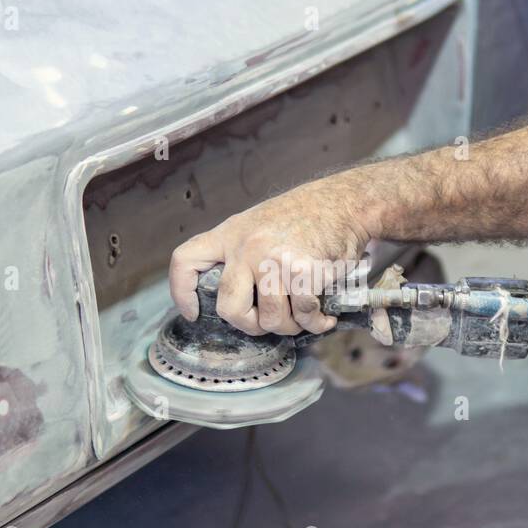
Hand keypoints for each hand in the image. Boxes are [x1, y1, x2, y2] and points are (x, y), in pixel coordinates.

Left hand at [169, 184, 371, 335]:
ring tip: (304, 315)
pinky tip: (322, 317)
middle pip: (229, 307)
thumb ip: (242, 253)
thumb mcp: (260, 224)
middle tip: (268, 323)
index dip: (182, 293)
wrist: (345, 201)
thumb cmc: (307, 217)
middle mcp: (245, 245)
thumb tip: (241, 299)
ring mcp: (272, 257)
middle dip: (251, 325)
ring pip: (270, 318)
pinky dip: (315, 322)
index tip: (193, 313)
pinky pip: (302, 314)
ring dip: (290, 326)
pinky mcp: (301, 270)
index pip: (186, 260)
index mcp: (230, 233)